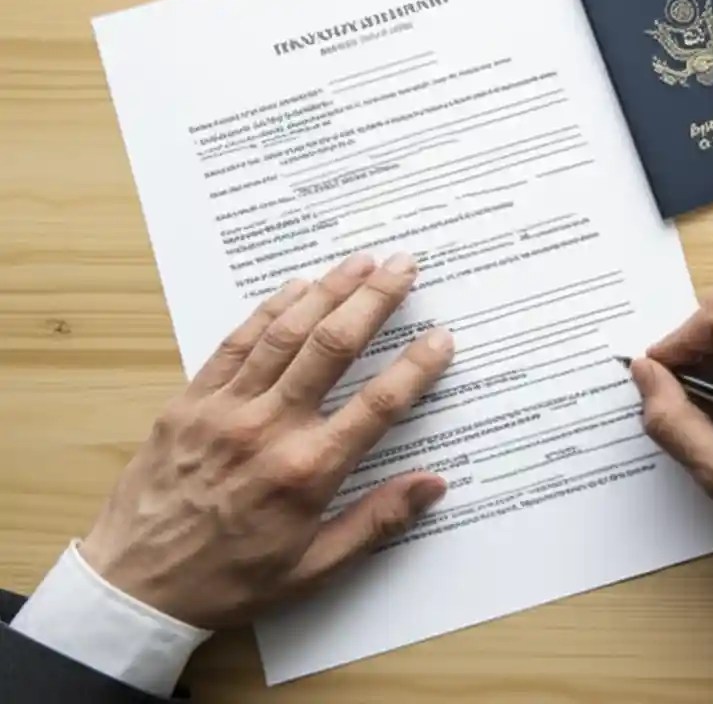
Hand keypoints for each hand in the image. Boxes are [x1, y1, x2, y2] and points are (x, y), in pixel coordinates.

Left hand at [81, 253, 454, 628]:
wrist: (135, 585)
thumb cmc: (230, 581)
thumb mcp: (315, 569)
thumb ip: (377, 522)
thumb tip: (433, 485)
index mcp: (307, 472)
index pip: (378, 404)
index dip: (416, 366)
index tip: (442, 337)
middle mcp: (268, 428)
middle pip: (333, 347)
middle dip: (375, 300)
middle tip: (407, 266)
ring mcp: (225, 408)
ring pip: (286, 334)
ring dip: (328, 291)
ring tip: (362, 261)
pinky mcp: (189, 401)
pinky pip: (235, 344)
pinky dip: (269, 311)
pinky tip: (296, 288)